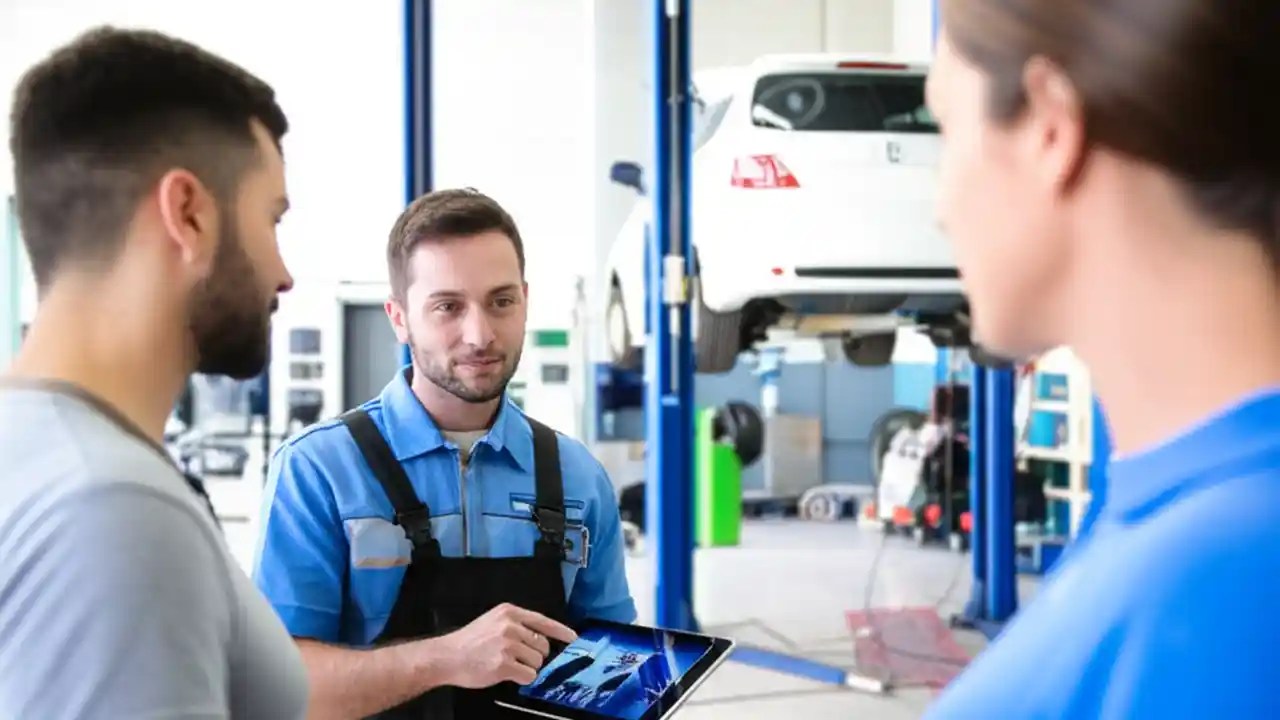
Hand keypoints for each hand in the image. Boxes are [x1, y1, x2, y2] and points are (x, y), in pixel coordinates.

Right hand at [435, 603, 577, 688]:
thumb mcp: (493, 621)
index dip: (561, 631)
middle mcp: (511, 626)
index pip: (543, 621)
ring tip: (506, 664)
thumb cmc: (469, 642)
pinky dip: (521, 678)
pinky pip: (528, 675)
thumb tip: (541, 640)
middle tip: (516, 658)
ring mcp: (508, 645)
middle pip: (543, 646)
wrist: (447, 656)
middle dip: (534, 656)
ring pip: (537, 662)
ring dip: (526, 668)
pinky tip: (506, 673)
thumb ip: (517, 625)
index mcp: (509, 612)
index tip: (573, 638)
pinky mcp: (504, 664)